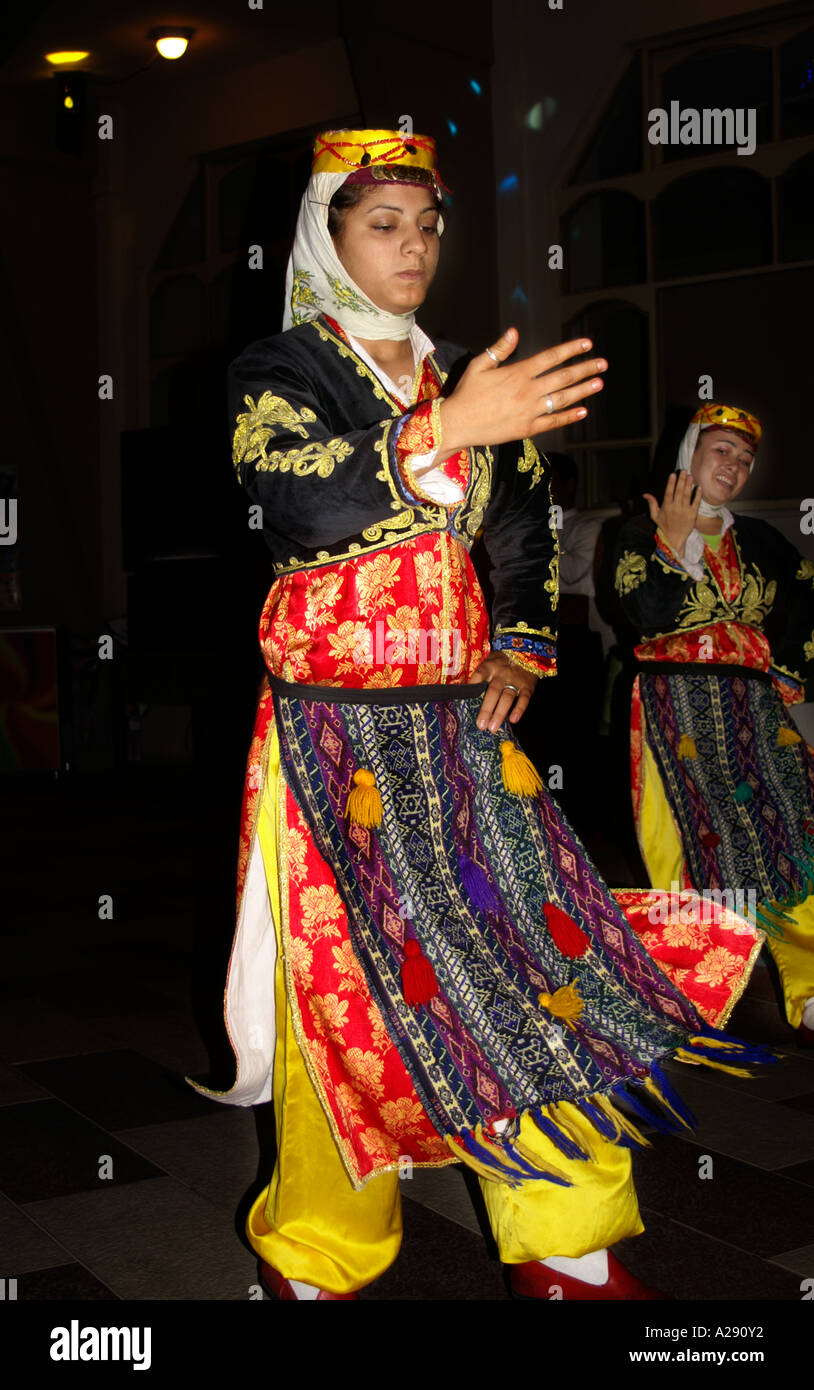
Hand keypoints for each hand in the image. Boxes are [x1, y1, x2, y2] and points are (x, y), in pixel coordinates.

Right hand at [436, 327, 605, 456]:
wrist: (456, 424)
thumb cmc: (466, 394)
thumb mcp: (479, 366)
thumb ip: (499, 349)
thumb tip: (514, 331)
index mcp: (517, 373)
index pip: (551, 357)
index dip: (571, 349)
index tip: (586, 344)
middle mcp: (527, 391)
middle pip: (562, 377)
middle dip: (584, 369)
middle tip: (602, 364)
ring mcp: (529, 411)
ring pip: (562, 399)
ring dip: (582, 390)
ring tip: (598, 383)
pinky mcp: (526, 428)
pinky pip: (552, 421)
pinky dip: (568, 416)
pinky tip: (582, 411)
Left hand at [471, 651, 537, 730]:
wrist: (525, 653)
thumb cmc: (501, 662)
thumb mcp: (489, 662)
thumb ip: (479, 676)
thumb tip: (464, 692)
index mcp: (490, 667)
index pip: (479, 675)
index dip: (473, 685)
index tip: (465, 698)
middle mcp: (502, 673)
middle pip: (493, 692)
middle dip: (486, 709)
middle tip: (480, 725)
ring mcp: (515, 680)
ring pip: (507, 697)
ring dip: (500, 713)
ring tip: (493, 727)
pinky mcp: (527, 686)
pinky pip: (524, 699)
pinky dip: (519, 709)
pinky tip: (513, 720)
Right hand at [642, 471, 700, 556]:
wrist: (675, 538)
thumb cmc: (664, 526)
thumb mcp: (655, 516)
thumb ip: (651, 504)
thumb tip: (645, 494)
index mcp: (666, 507)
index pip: (668, 493)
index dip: (671, 483)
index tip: (673, 474)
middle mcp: (676, 508)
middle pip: (679, 492)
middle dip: (681, 480)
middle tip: (683, 471)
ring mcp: (685, 511)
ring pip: (687, 495)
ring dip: (689, 485)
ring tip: (690, 476)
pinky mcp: (693, 514)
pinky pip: (696, 503)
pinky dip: (698, 495)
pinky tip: (698, 487)